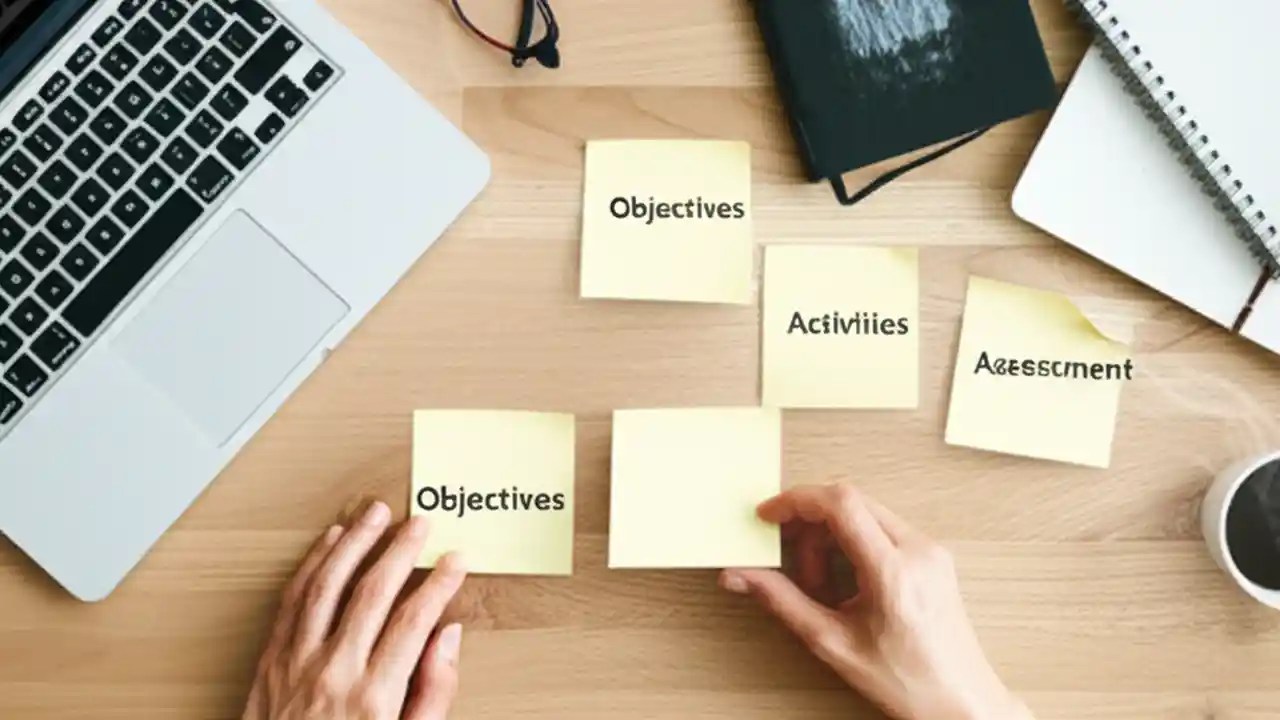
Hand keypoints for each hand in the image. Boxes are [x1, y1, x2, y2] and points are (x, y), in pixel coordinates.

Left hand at [244, 502, 467, 719]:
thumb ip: (433, 694)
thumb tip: (448, 638)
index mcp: (374, 698)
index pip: (415, 620)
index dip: (440, 584)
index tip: (457, 561)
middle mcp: (333, 672)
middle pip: (373, 591)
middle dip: (401, 550)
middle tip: (421, 524)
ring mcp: (295, 665)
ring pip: (328, 584)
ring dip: (354, 543)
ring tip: (375, 514)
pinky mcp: (269, 663)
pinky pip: (292, 601)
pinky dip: (311, 565)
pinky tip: (329, 543)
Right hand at [720, 485, 1032, 719]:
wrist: (960, 701)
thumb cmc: (909, 682)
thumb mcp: (833, 644)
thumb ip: (782, 602)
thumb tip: (743, 577)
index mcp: (893, 571)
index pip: (840, 503)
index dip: (796, 501)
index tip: (768, 516)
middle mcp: (918, 550)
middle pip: (849, 501)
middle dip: (808, 524)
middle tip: (791, 560)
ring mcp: (930, 549)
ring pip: (863, 512)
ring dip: (829, 535)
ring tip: (821, 585)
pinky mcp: (932, 555)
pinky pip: (881, 527)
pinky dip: (851, 543)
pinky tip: (844, 582)